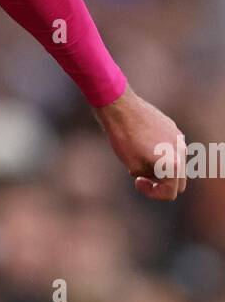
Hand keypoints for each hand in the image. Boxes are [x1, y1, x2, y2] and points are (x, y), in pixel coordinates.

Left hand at [94, 85, 186, 200]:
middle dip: (161, 183)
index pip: (171, 193)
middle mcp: (181, 151)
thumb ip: (150, 176)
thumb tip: (156, 175)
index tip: (138, 182)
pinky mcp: (173, 127)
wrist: (121, 108)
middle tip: (141, 177)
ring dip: (161, 168)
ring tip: (138, 161)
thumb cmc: (124, 139)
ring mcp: (179, 138)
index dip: (153, 193)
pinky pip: (172, 148)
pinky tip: (142, 148)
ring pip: (176, 163)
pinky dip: (161, 154)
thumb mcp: (134, 167)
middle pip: (179, 181)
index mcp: (173, 164)